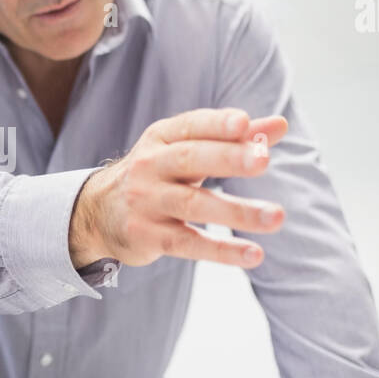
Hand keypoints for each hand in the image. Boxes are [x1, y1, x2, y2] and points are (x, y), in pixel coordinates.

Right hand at [69, 107, 289, 268]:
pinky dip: (222, 250)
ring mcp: (147, 202)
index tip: (245, 123)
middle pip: (190, 159)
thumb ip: (232, 138)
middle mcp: (150, 166)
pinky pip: (188, 243)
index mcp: (162, 138)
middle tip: (263, 160)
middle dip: (227, 158)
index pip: (192, 126)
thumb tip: (280, 125)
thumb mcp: (184, 148)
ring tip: (276, 216)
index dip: (217, 124)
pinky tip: (253, 254)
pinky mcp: (148, 236)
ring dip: (236, 211)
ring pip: (193, 204)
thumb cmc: (157, 174)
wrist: (98, 212)